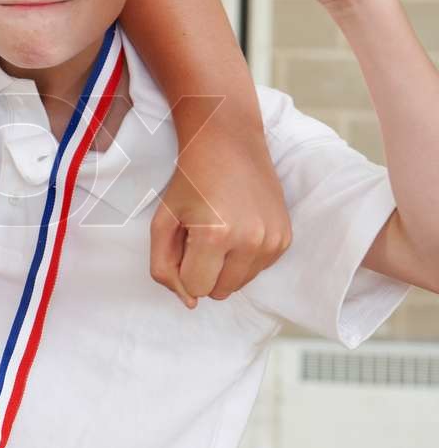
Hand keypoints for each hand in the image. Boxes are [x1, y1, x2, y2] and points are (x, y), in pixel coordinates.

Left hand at [150, 96, 290, 306]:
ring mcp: (273, 240)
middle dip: (203, 270)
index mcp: (216, 236)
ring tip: (219, 230)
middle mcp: (251, 241)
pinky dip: (243, 257)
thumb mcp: (161, 222)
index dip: (182, 269)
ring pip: (239, 284)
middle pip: (219, 291)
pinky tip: (237, 227)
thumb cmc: (189, 182)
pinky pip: (257, 269)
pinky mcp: (285, 238)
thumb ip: (163, 268)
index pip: (195, 288)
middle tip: (199, 234)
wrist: (228, 144)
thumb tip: (189, 303)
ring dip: (224, 266)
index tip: (183, 241)